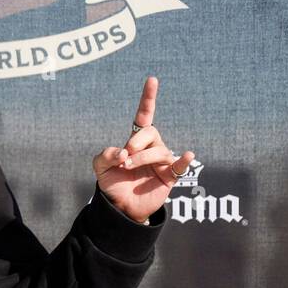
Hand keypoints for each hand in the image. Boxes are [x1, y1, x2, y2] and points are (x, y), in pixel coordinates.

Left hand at [93, 75, 194, 223]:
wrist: (119, 207)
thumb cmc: (112, 183)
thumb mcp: (100, 166)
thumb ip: (106, 154)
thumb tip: (124, 153)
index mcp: (135, 141)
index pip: (144, 115)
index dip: (148, 98)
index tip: (152, 80)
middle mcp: (151, 148)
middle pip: (151, 132)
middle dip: (137, 141)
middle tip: (125, 156)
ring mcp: (161, 162)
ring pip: (159, 150)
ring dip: (142, 157)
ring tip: (128, 167)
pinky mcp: (169, 177)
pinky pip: (179, 166)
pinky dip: (184, 160)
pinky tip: (188, 154)